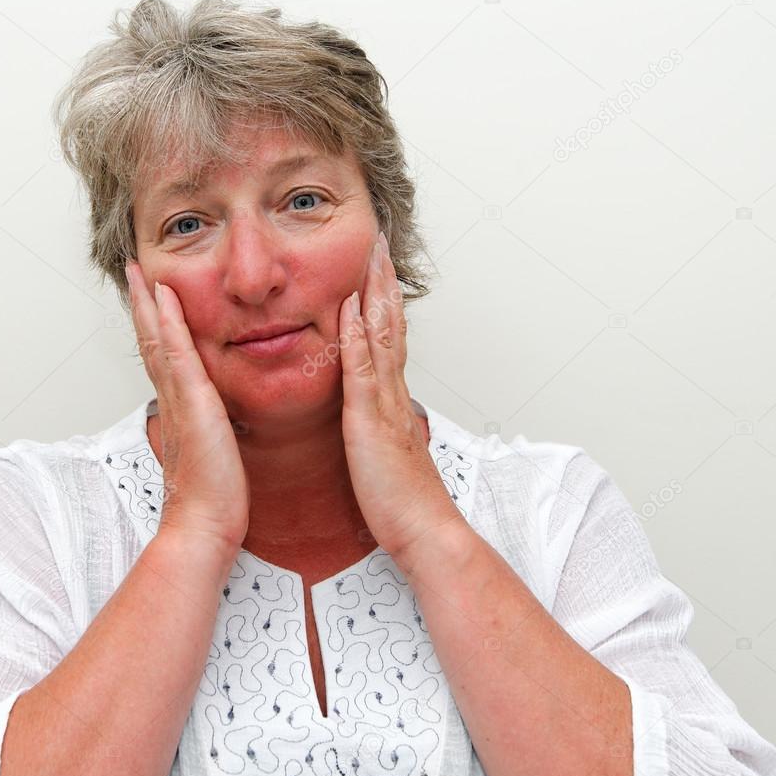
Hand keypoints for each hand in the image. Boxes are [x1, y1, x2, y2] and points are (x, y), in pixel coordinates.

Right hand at [125, 260, 249, 554]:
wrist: (205, 523)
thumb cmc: (214, 497)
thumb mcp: (213, 452)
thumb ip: (210, 431)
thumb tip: (215, 424)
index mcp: (179, 410)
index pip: (163, 359)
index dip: (155, 326)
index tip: (152, 297)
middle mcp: (172, 400)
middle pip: (150, 342)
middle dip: (143, 305)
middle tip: (135, 272)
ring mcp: (179, 400)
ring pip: (157, 341)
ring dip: (149, 303)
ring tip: (142, 272)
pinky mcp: (192, 404)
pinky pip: (177, 355)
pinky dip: (169, 324)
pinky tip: (165, 298)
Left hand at [338, 232, 466, 563]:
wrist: (425, 531)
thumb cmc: (403, 500)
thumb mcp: (388, 453)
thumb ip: (382, 427)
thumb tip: (376, 413)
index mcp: (394, 401)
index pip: (390, 339)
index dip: (384, 302)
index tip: (377, 270)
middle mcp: (394, 394)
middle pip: (391, 326)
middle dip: (384, 282)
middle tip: (379, 243)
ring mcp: (385, 405)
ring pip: (382, 337)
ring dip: (375, 294)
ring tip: (370, 257)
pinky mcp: (371, 422)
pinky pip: (363, 371)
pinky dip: (357, 337)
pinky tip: (349, 308)